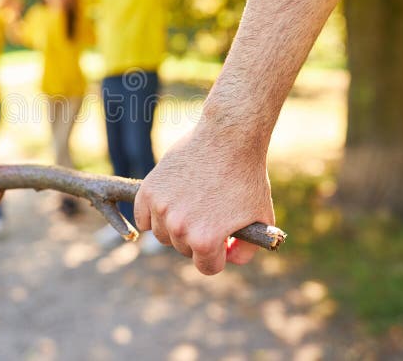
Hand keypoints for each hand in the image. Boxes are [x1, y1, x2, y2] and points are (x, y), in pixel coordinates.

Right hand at [134, 122, 273, 274]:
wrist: (228, 137)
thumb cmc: (247, 176)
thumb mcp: (260, 218)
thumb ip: (246, 249)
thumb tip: (227, 259)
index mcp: (205, 240)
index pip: (206, 266)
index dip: (218, 255)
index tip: (222, 240)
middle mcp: (179, 227)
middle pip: (183, 249)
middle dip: (197, 238)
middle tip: (209, 215)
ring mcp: (161, 207)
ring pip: (162, 234)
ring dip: (174, 226)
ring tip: (192, 205)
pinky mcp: (149, 189)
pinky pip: (142, 217)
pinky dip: (152, 215)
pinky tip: (168, 204)